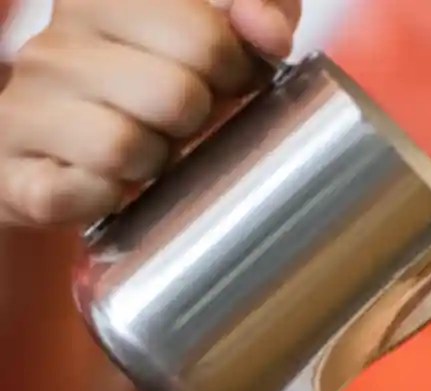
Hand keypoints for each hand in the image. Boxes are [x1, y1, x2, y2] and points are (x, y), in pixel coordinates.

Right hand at [0, 0, 299, 227]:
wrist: (61, 149)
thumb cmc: (154, 85)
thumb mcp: (214, 34)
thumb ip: (260, 9)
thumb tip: (271, 34)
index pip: (205, 35)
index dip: (234, 71)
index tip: (223, 80)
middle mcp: (54, 44)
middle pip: (176, 96)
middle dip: (196, 120)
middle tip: (181, 122)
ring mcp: (27, 105)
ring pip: (127, 147)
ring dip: (154, 162)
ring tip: (145, 151)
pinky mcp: (11, 170)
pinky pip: (72, 193)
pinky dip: (103, 199)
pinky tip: (106, 185)